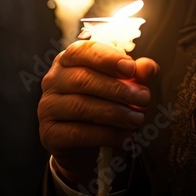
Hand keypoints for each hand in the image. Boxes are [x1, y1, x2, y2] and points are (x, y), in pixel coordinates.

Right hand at [38, 40, 159, 187]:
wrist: (86, 143)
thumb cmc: (106, 104)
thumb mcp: (125, 84)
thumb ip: (137, 74)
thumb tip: (147, 67)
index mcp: (69, 59)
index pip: (83, 51)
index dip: (107, 58)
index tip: (131, 68)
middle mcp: (53, 80)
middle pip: (84, 79)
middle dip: (118, 89)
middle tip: (144, 98)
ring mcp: (48, 106)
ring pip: (81, 106)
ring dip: (115, 113)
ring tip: (137, 119)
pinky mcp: (50, 132)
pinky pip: (78, 133)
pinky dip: (105, 134)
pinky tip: (124, 135)